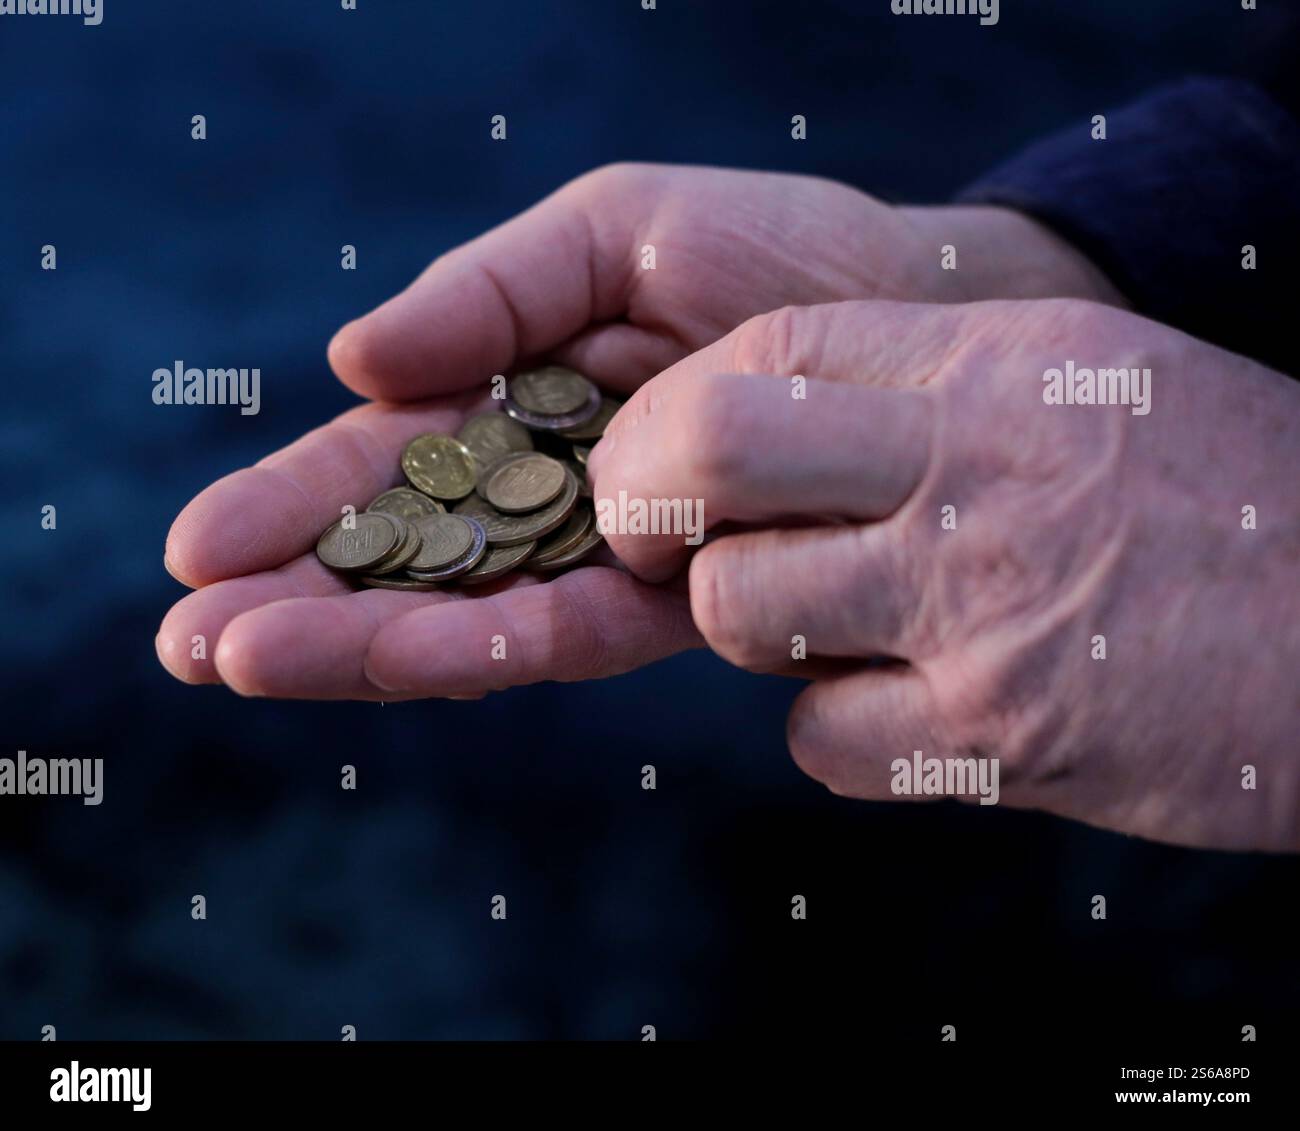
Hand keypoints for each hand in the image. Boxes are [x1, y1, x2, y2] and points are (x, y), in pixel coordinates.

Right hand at [159, 164, 1119, 698]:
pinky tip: (407, 656)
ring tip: (251, 660)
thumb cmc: (780, 253)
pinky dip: (488, 641)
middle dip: (300, 597)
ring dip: (361, 638)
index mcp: (523, 399)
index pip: (388, 462)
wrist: (928, 311)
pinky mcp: (686, 599)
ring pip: (471, 609)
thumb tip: (356, 357)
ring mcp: (616, 553)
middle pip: (408, 557)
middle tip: (189, 642)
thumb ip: (489, 291)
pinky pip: (576, 628)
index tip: (197, 549)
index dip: (294, 505)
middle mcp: (556, 492)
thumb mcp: (618, 229)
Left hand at [588, 299, 1299, 850]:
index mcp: (994, 366)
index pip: (760, 354)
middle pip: (707, 455)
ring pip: (737, 611)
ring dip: (752, 628)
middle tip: (656, 539)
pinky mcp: (996, 737)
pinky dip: (836, 733)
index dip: (671, 411)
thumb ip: (924, 391)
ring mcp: (980, 606)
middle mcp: (976, 469)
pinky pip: (818, 740)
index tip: (659, 461)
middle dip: (642, 503)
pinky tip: (907, 711)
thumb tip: (758, 428)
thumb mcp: (1086, 382)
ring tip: (831, 625)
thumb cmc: (1223, 496)